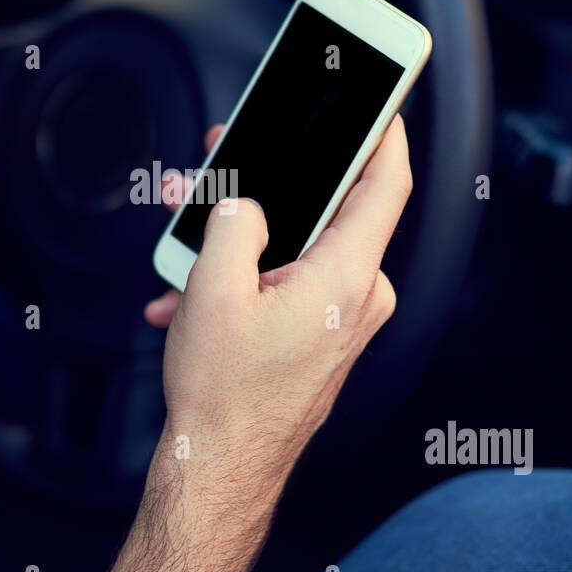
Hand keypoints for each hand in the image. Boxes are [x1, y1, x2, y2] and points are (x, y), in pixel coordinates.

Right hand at [144, 116, 411, 513]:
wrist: (219, 467)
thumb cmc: (225, 396)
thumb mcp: (214, 289)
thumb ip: (234, 221)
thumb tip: (244, 204)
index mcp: (345, 278)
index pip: (385, 185)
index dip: (384, 134)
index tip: (380, 104)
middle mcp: (358, 297)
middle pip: (327, 214)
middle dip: (269, 190)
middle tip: (226, 166)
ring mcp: (344, 321)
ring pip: (295, 252)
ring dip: (239, 247)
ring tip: (186, 257)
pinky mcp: (324, 338)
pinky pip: (288, 288)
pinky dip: (242, 285)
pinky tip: (192, 300)